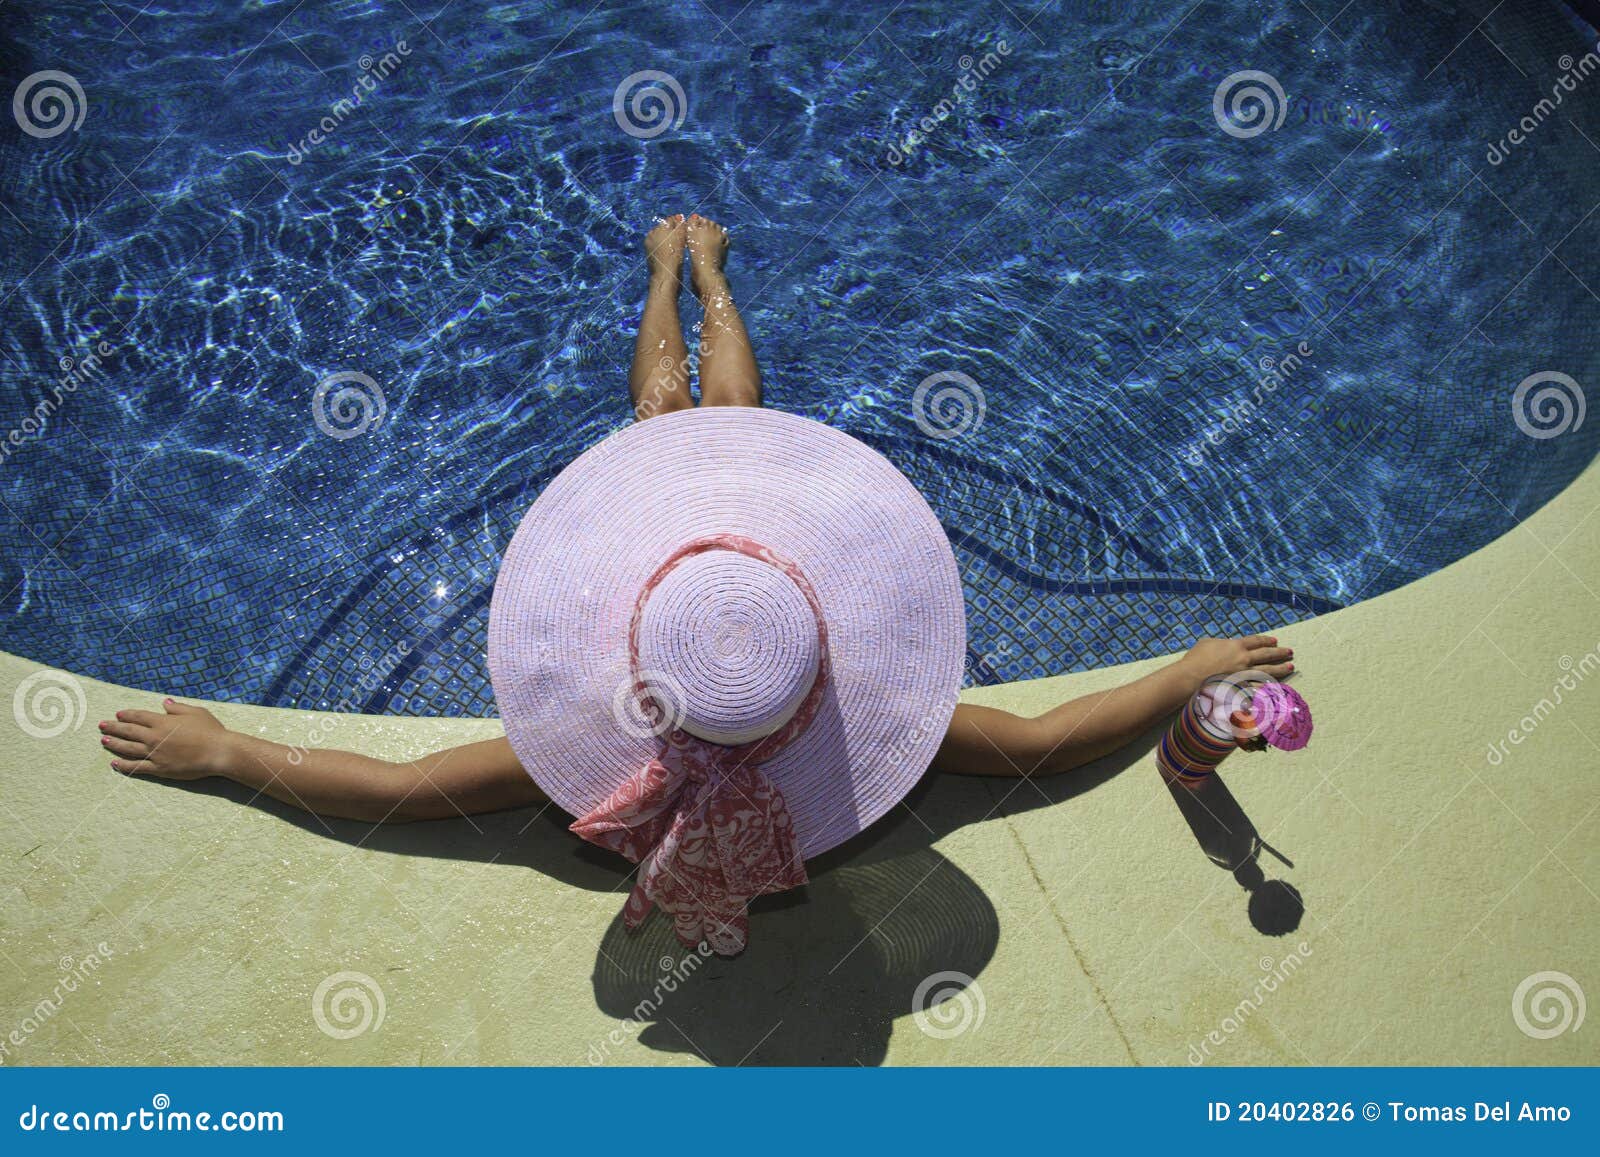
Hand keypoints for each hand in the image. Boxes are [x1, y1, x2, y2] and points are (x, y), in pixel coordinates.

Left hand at [99, 699, 232, 779]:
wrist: (218, 752)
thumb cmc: (210, 730)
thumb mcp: (196, 712)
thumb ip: (177, 707)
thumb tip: (164, 702)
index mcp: (163, 721)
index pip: (139, 716)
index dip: (127, 715)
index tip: (118, 714)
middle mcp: (154, 737)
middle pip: (128, 731)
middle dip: (113, 727)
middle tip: (101, 726)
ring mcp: (155, 753)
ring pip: (128, 748)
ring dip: (115, 744)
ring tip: (104, 741)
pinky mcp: (159, 768)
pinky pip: (136, 767)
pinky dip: (124, 765)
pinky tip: (114, 763)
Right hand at [1179, 635, 1293, 682]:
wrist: (1191, 677)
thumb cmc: (1196, 659)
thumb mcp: (1207, 643)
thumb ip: (1220, 643)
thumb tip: (1225, 645)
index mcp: (1236, 646)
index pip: (1255, 641)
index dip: (1266, 640)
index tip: (1274, 641)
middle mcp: (1244, 660)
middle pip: (1266, 655)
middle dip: (1279, 653)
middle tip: (1289, 652)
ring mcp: (1244, 675)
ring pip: (1267, 671)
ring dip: (1280, 669)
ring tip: (1290, 667)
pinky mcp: (1241, 689)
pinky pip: (1259, 689)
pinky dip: (1269, 689)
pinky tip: (1277, 688)